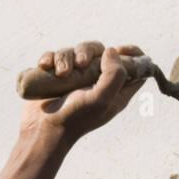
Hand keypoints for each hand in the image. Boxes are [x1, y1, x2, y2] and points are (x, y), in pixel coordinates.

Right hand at [20, 41, 145, 145]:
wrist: (43, 129)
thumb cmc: (74, 118)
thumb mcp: (101, 100)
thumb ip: (114, 75)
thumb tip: (111, 51)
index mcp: (116, 91)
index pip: (135, 68)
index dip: (132, 54)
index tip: (120, 50)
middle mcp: (98, 82)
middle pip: (101, 52)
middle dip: (88, 51)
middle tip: (80, 64)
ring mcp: (77, 78)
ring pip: (76, 51)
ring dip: (65, 57)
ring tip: (60, 73)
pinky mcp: (58, 75)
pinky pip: (57, 56)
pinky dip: (51, 58)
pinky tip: (46, 67)